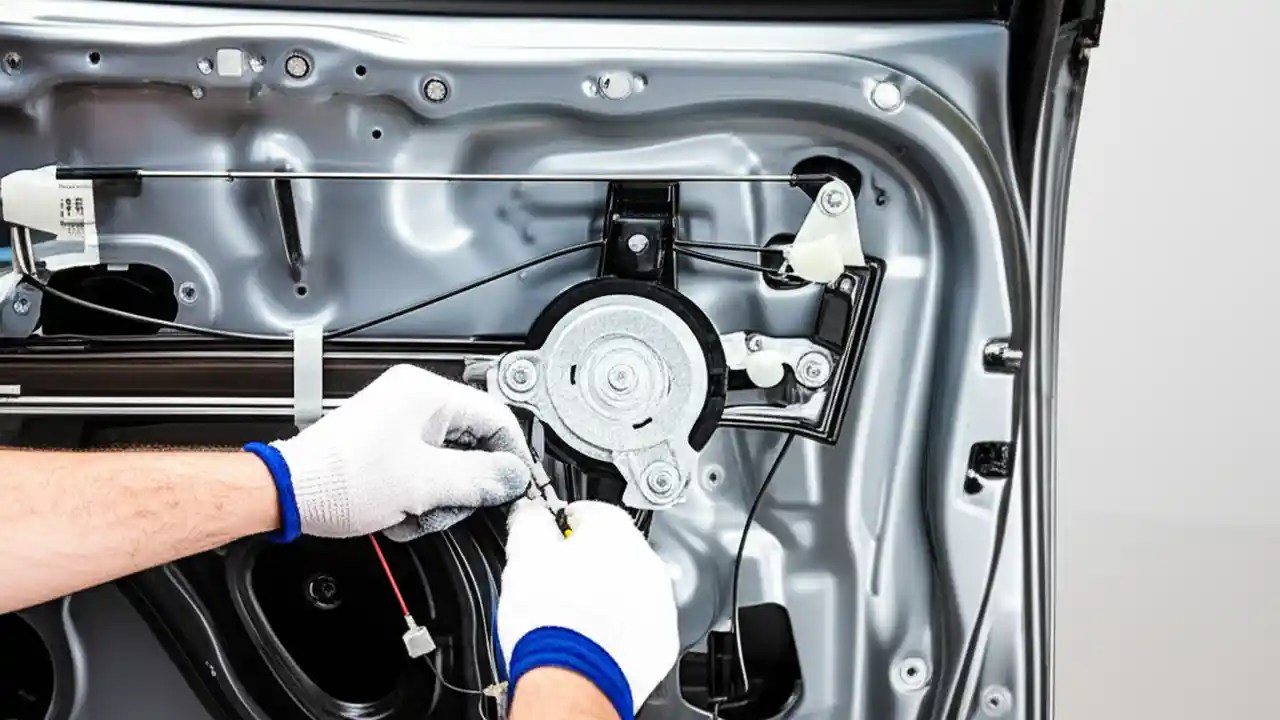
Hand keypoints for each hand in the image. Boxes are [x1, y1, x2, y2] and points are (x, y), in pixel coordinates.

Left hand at [265, 364, 535, 539]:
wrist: (288, 494)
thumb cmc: (339, 480)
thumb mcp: (426, 484)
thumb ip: (481, 479)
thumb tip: (515, 477)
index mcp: (427, 393)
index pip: (496, 417)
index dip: (512, 455)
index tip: (517, 486)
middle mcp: (415, 400)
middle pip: (473, 445)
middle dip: (462, 486)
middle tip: (446, 506)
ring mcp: (400, 423)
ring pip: (450, 464)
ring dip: (438, 498)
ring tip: (413, 512)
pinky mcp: (388, 446)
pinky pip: (425, 471)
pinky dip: (418, 497)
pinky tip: (399, 511)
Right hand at [498, 499, 678, 719]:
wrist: (573, 680)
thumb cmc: (551, 622)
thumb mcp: (524, 555)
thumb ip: (530, 521)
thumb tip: (531, 512)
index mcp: (615, 533)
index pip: (591, 511)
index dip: (564, 524)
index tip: (551, 539)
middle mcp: (647, 563)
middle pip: (614, 550)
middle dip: (588, 561)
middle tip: (558, 582)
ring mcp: (659, 603)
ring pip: (630, 586)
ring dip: (607, 593)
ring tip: (574, 614)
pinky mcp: (661, 638)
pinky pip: (640, 622)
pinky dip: (621, 625)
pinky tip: (594, 635)